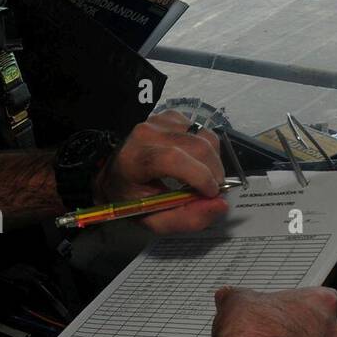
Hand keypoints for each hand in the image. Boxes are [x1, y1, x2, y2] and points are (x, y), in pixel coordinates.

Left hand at [94, 110, 227, 233]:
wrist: (115, 172)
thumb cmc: (133, 198)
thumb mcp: (154, 219)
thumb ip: (187, 218)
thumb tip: (221, 204)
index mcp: (135, 160)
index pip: (172, 159)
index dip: (199, 176)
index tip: (212, 193)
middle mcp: (147, 133)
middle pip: (196, 146)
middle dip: (214, 172)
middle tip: (212, 190)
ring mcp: (161, 121)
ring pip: (205, 137)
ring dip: (214, 161)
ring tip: (204, 176)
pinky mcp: (172, 116)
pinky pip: (202, 130)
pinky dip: (207, 149)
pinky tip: (195, 161)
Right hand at [166, 287, 336, 336]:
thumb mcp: (236, 301)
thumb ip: (238, 297)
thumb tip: (228, 297)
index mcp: (321, 304)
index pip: (325, 298)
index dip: (303, 304)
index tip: (287, 309)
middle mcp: (332, 335)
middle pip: (323, 330)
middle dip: (302, 333)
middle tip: (276, 334)